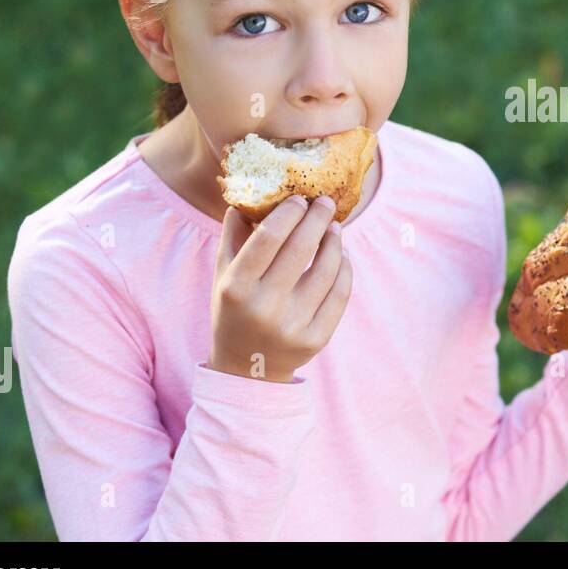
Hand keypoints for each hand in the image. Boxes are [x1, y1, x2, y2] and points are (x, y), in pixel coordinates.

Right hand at [208, 194, 352, 382]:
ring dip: (335, 242)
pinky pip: (340, 294)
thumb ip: (232, 237)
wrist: (249, 369)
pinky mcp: (317, 339)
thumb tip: (245, 199)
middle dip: (318, 219)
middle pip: (301, 249)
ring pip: (327, 270)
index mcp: (236, 287)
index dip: (289, 213)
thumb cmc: (234, 311)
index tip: (301, 199)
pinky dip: (344, 269)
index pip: (268, 238)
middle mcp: (264, 307)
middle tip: (326, 202)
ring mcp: (293, 325)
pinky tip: (341, 255)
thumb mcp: (223, 277)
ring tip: (335, 228)